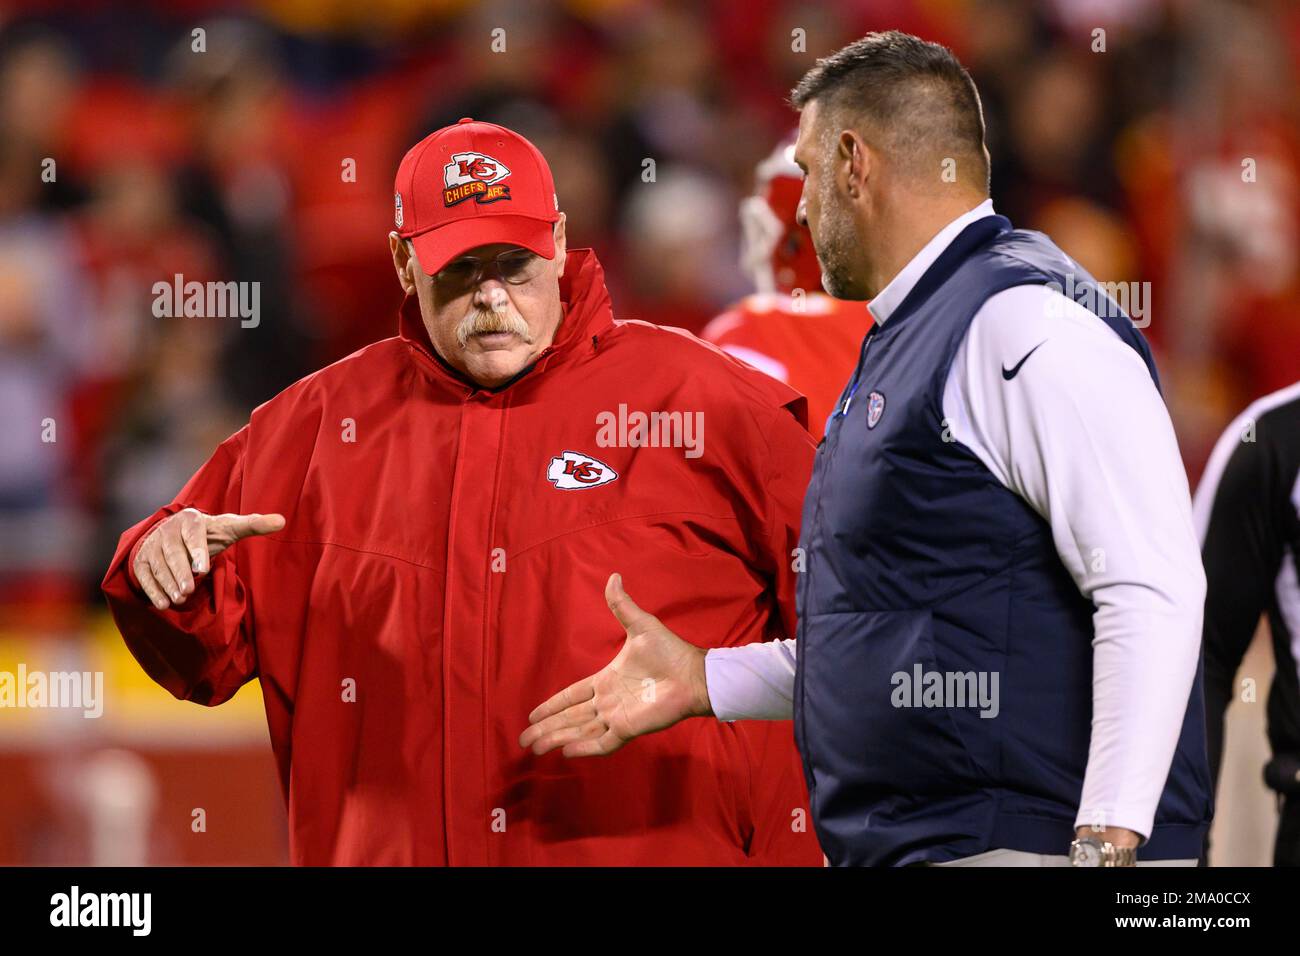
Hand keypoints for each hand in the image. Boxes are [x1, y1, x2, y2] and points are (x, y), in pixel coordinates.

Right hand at [133, 508, 284, 608]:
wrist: (174, 534)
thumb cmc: (209, 534)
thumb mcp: (230, 528)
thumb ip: (254, 525)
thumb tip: (282, 521)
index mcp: (190, 519)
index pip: (193, 534)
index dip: (197, 551)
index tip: (203, 569)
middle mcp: (167, 530)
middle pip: (172, 553)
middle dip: (180, 573)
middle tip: (189, 591)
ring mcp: (151, 545)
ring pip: (157, 566)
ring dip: (167, 584)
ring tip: (180, 599)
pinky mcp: (140, 560)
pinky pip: (143, 576)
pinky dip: (152, 590)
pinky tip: (163, 604)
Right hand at [518, 573, 712, 757]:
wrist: (693, 674)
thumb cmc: (669, 651)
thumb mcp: (640, 625)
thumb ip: (622, 605)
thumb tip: (613, 576)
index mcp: (606, 680)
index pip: (571, 695)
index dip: (551, 705)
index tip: (531, 714)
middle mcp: (607, 701)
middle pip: (569, 718)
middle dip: (545, 728)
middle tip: (522, 740)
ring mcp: (617, 716)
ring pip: (579, 731)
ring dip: (556, 739)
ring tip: (533, 747)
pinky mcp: (629, 728)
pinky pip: (603, 742)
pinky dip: (585, 748)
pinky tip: (566, 753)